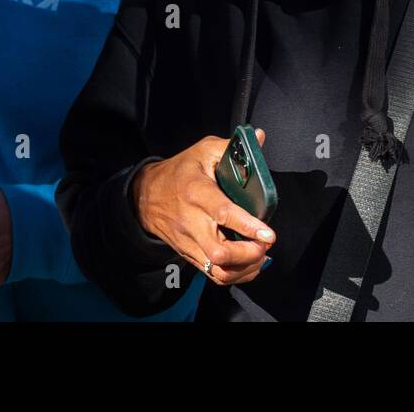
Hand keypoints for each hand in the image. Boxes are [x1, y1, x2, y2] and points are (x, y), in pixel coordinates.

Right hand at [132, 129, 275, 285]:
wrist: (145, 196)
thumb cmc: (180, 171)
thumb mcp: (203, 150)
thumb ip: (233, 146)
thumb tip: (260, 137)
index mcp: (197, 191)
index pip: (223, 213)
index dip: (247, 226)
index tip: (268, 234)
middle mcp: (191, 221)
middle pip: (219, 252)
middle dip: (248, 254)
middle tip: (265, 244)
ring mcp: (189, 242)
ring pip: (217, 269)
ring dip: (244, 269)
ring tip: (260, 255)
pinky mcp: (188, 254)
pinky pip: (212, 274)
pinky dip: (235, 275)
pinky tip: (249, 265)